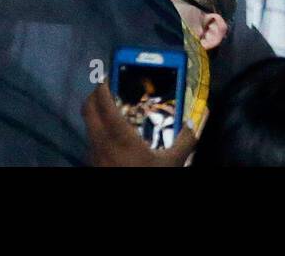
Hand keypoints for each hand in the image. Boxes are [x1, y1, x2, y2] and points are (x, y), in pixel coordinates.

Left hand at [81, 83, 197, 166]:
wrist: (129, 209)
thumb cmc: (148, 177)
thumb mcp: (172, 163)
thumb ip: (185, 141)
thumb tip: (196, 122)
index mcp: (118, 135)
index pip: (102, 102)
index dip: (102, 86)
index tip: (107, 75)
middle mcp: (100, 141)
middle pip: (87, 109)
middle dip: (95, 95)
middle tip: (108, 87)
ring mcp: (93, 154)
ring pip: (88, 125)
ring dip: (96, 113)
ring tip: (113, 110)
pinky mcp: (92, 164)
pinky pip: (91, 140)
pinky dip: (98, 131)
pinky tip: (114, 136)